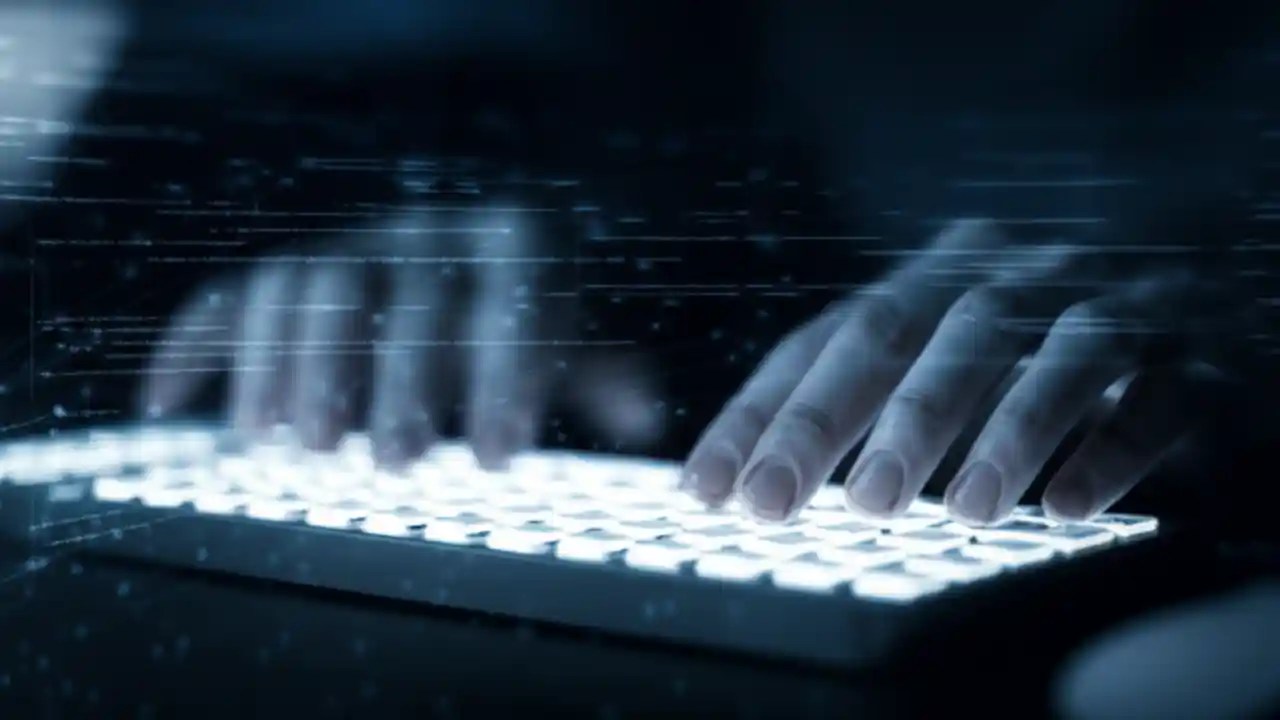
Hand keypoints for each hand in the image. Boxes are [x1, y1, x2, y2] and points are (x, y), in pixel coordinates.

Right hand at [142, 206, 661, 468]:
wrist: (460, 246)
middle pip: (404, 298)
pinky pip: (226, 296)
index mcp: (514, 241)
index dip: (506, 369)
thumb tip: (642, 416)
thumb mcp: (577, 336)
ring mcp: (350, 246)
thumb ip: (603, 375)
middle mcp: (428, 233)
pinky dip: (191, 348)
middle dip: (397, 383)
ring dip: (294, 366)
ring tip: (292, 445)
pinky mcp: (285, 270)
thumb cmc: (525, 317)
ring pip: (309, 289)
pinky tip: (167, 408)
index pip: (516, 292)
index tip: (497, 454)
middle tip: (395, 465)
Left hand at [681, 219, 1260, 524]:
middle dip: (844, 421)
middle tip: (788, 501)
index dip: (763, 413)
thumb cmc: (1029, 335)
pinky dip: (1108, 447)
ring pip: (1043, 351)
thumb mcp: (937, 350)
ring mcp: (1098, 300)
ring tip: (956, 513)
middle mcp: (1006, 275)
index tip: (709, 488)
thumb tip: (745, 474)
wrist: (1183, 268)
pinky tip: (1068, 506)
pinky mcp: (1183, 347)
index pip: (827, 338)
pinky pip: (1151, 392)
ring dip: (994, 433)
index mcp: (933, 276)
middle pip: (912, 333)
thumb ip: (859, 396)